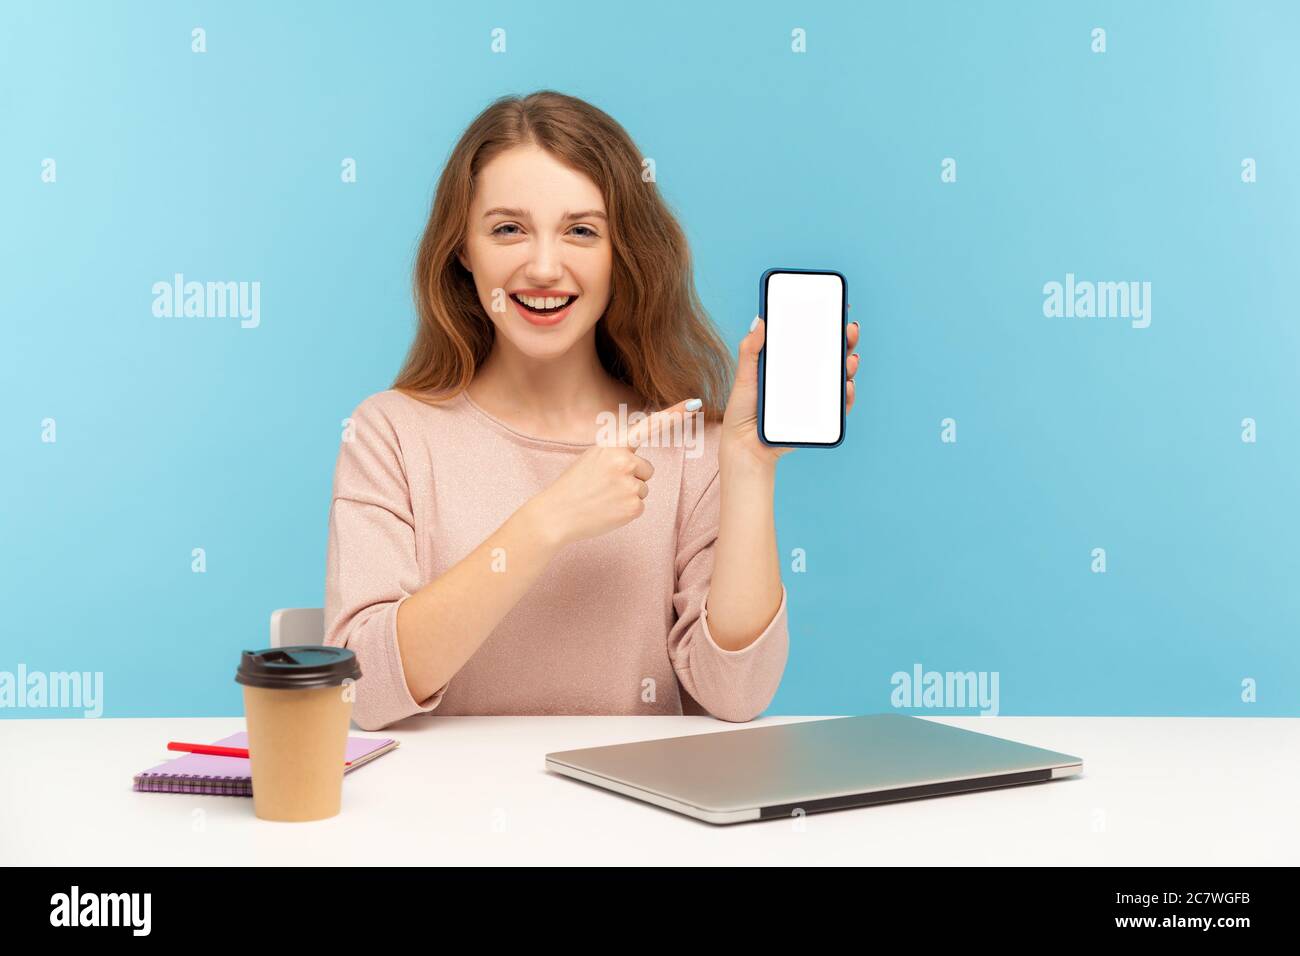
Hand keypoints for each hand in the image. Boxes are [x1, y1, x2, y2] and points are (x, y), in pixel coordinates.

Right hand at [524, 400, 697, 546]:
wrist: (557, 513)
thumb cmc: (575, 485)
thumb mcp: (593, 457)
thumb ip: (617, 452)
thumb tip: (637, 459)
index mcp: (613, 445)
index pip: (648, 426)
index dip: (674, 414)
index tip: (695, 403)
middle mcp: (625, 462)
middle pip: (646, 469)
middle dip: (631, 478)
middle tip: (604, 486)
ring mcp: (630, 485)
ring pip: (643, 488)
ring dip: (628, 494)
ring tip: (604, 497)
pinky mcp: (634, 506)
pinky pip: (640, 505)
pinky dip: (626, 510)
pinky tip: (608, 510)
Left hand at [720, 306, 860, 469]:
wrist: (745, 446)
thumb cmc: (743, 411)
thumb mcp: (745, 376)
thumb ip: (750, 349)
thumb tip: (760, 319)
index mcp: (789, 364)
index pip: (812, 340)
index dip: (826, 323)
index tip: (836, 306)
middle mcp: (804, 379)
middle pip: (831, 355)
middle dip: (845, 340)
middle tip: (849, 329)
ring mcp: (814, 398)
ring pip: (839, 378)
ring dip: (850, 365)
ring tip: (850, 358)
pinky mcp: (819, 418)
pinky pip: (839, 406)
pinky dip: (847, 396)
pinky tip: (847, 386)